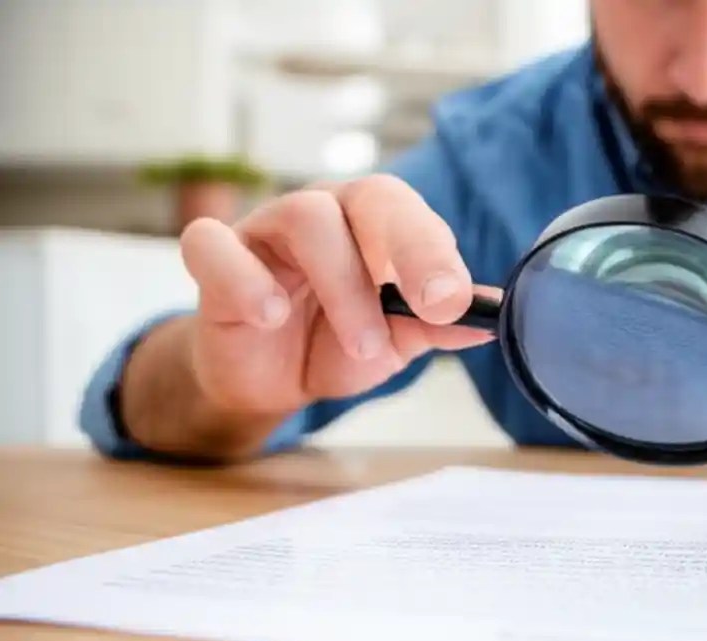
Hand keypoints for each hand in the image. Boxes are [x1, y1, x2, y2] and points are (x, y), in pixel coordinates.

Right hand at [178, 174, 492, 416]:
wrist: (271, 379)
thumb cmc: (337, 341)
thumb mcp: (398, 340)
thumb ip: (439, 326)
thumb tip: (493, 317)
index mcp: (374, 222)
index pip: (410, 213)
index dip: (436, 251)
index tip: (457, 301)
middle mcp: (325, 211)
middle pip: (368, 196)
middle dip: (410, 247)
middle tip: (434, 305)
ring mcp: (267, 230)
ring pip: (305, 218)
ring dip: (344, 284)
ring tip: (365, 343)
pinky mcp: (215, 259)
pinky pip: (214, 245)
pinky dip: (244, 277)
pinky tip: (270, 314)